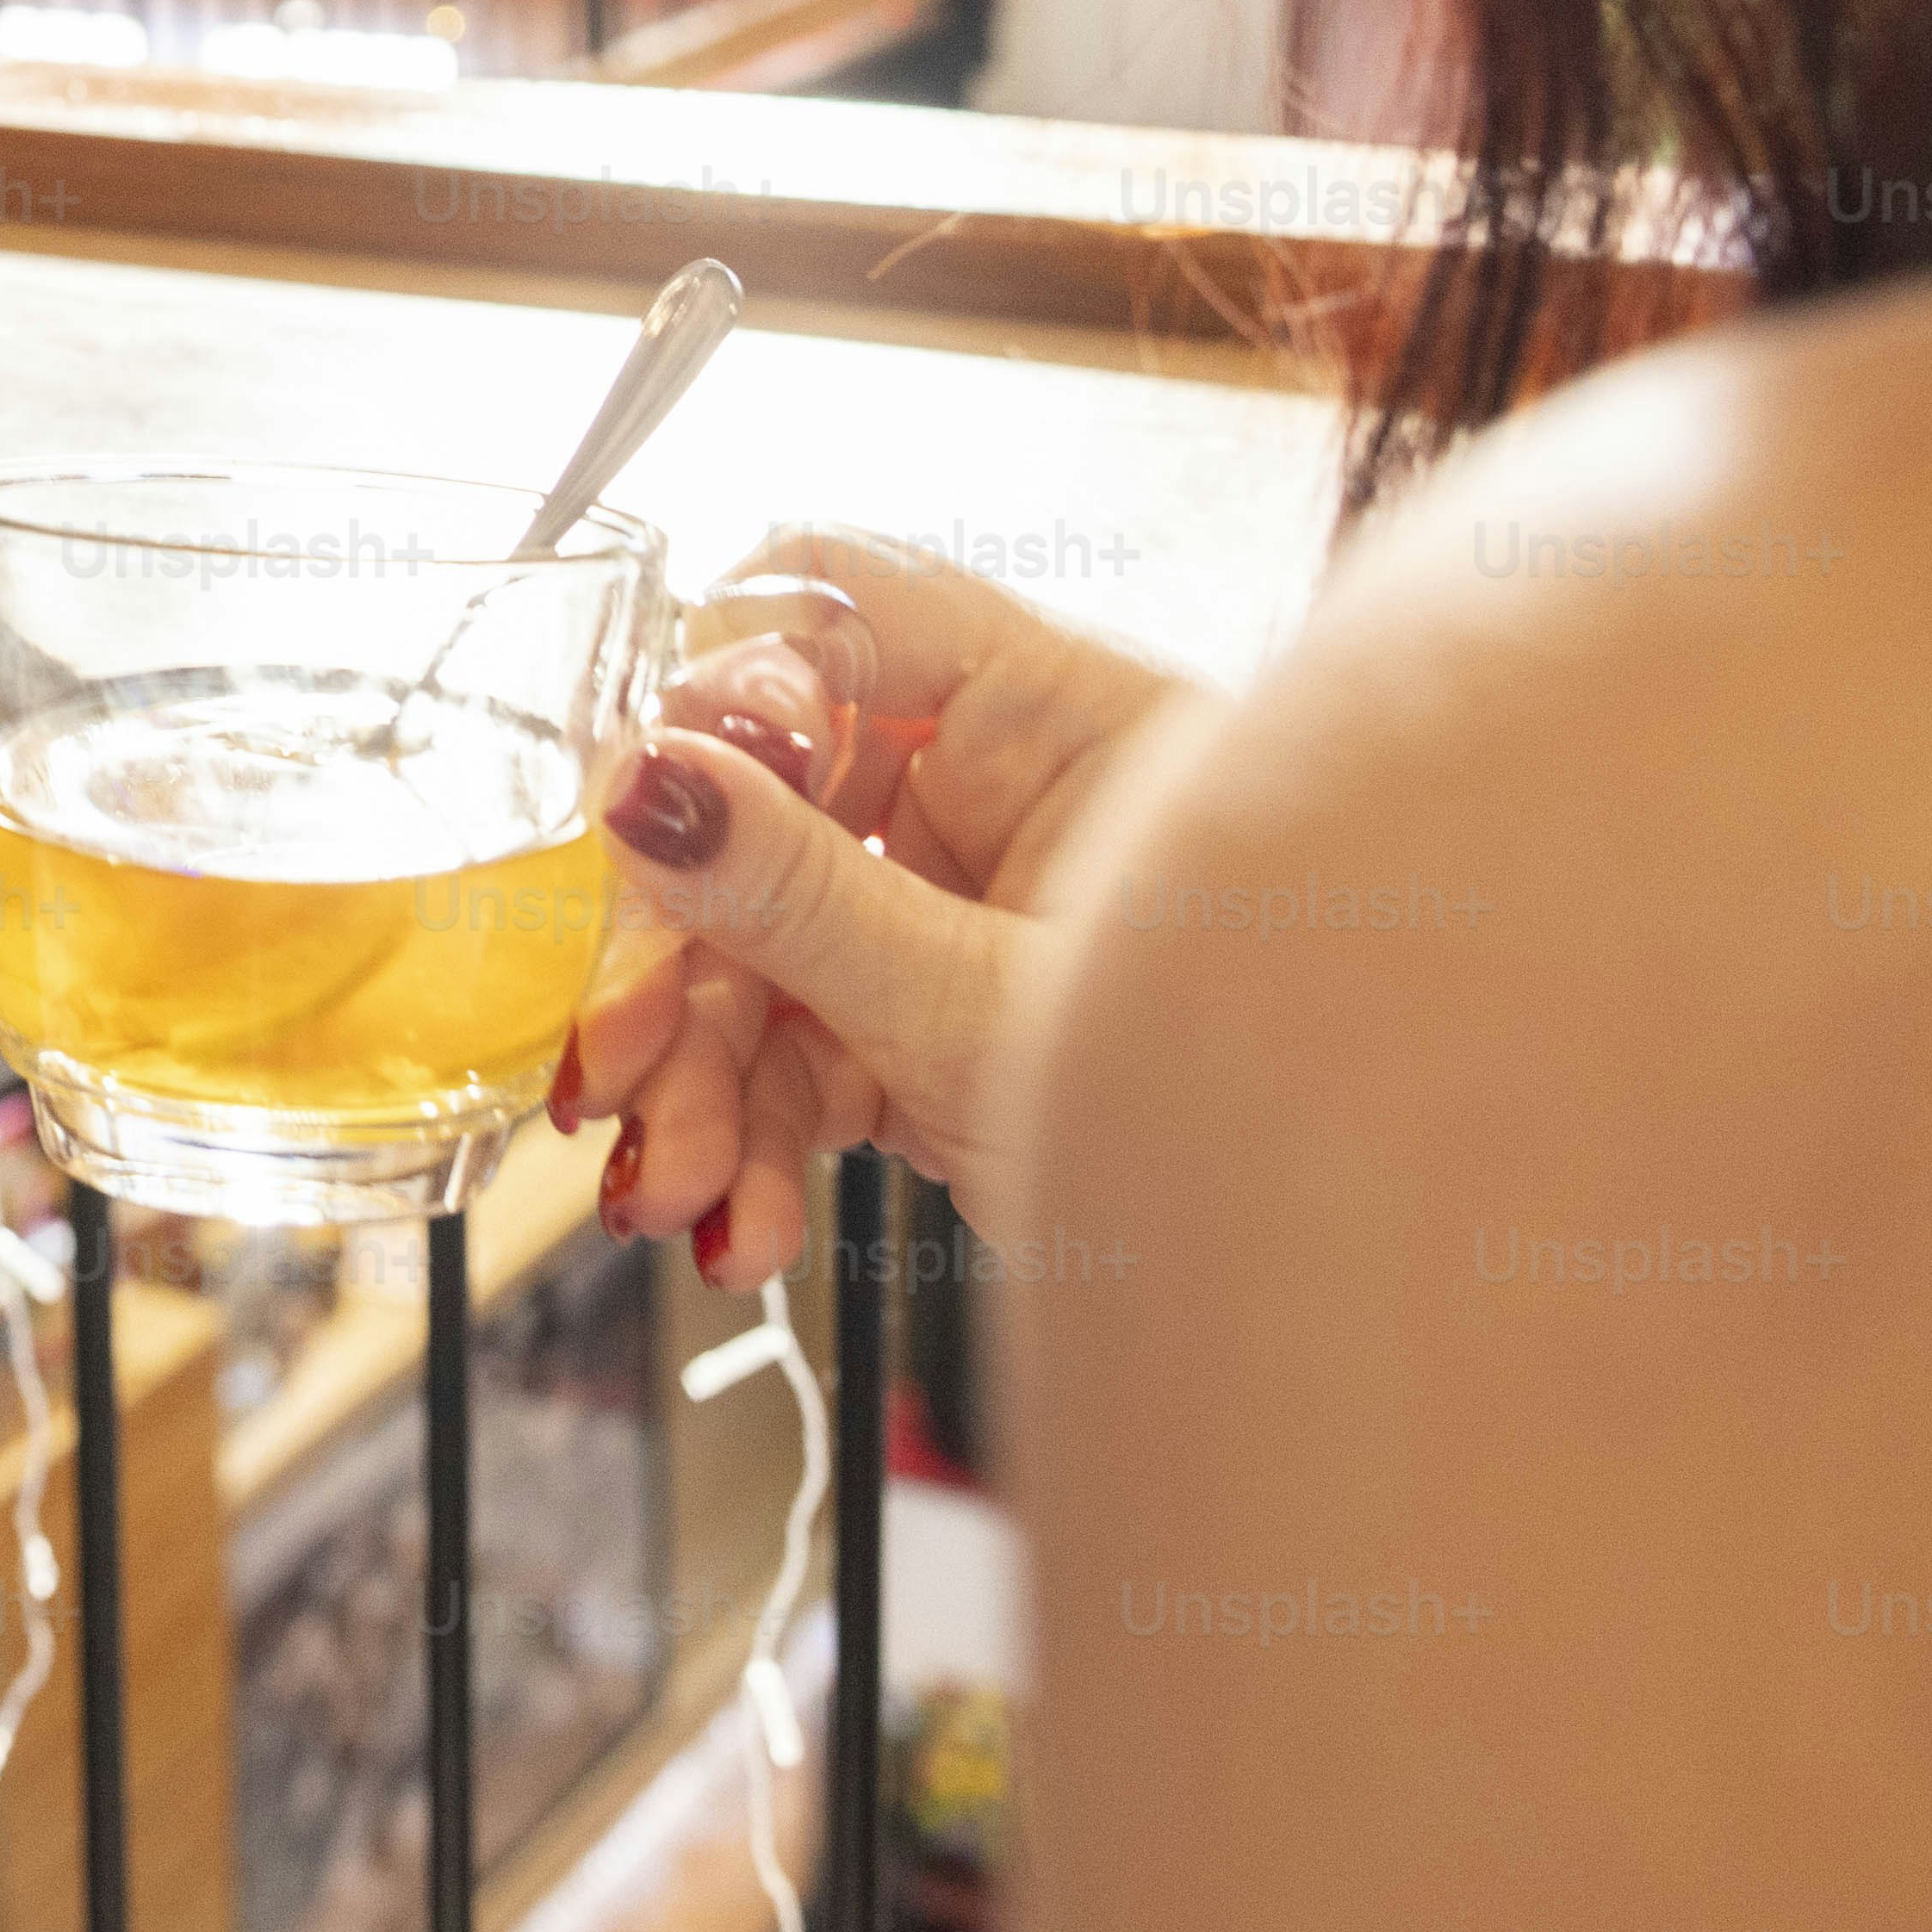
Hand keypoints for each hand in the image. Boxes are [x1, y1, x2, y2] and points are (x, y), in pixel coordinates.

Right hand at [549, 523, 1213, 1280]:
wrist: (1321, 1316)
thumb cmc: (1250, 1136)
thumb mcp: (981, 1009)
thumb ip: (800, 897)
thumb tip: (646, 779)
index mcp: (1051, 721)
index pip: (843, 615)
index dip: (720, 699)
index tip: (643, 817)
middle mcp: (1002, 801)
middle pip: (767, 813)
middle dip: (679, 964)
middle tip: (610, 1069)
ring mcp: (965, 919)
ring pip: (766, 954)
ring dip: (698, 1086)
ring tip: (671, 1198)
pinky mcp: (937, 1033)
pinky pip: (806, 1054)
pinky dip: (757, 1142)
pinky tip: (741, 1224)